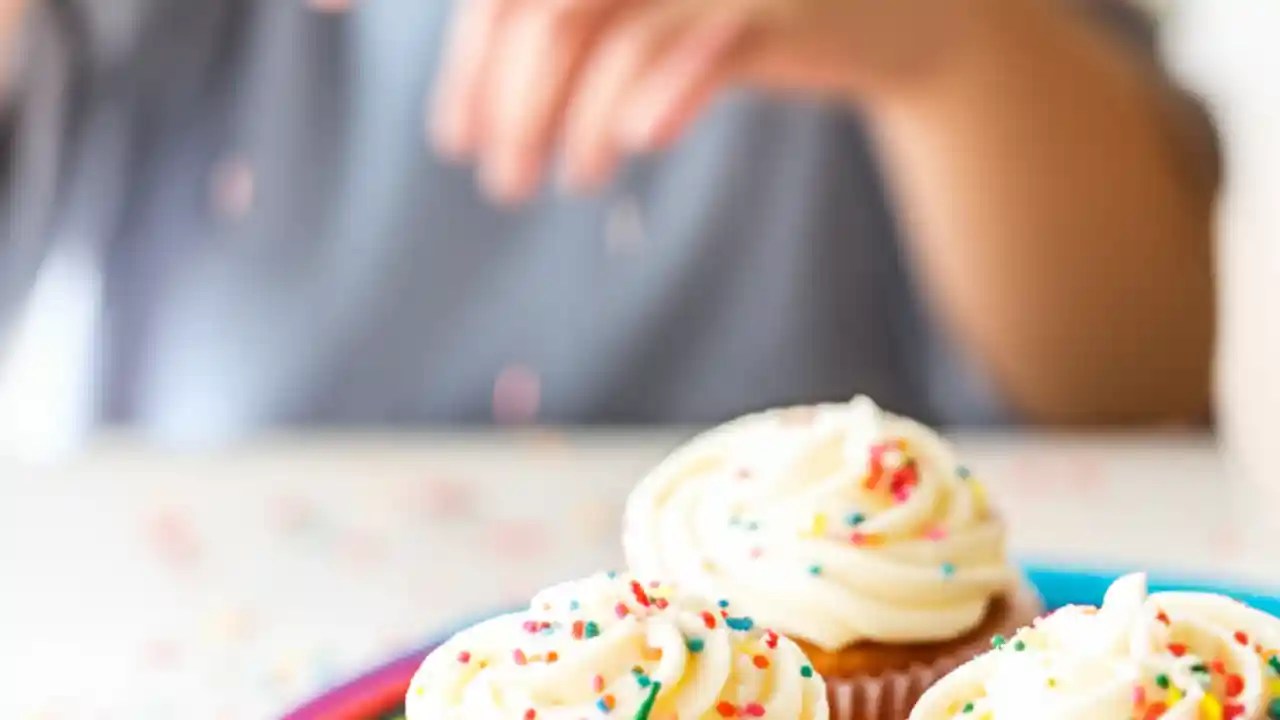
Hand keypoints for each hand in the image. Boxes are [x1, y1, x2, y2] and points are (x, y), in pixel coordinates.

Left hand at [431, 0, 972, 202]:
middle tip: (493, 172)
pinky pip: (705, 43)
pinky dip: (659, 90)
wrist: (912, 15)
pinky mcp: (785, 5)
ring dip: (563, 116)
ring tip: (554, 178)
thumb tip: (476, 106)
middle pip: (541, 1)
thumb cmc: (756, 15)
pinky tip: (636, 144)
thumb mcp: (657, 15)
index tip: (400, 88)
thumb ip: (577, 33)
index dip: (461, 44)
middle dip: (499, 95)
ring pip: (601, 25)